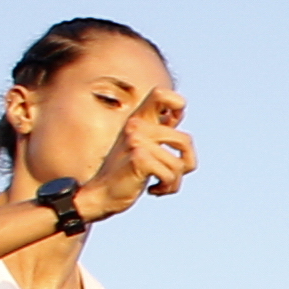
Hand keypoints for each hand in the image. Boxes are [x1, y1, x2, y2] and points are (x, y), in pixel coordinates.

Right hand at [74, 97, 194, 222]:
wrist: (101, 194)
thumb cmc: (126, 171)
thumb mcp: (142, 146)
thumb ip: (158, 130)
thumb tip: (177, 114)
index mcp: (138, 118)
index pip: (161, 94)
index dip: (177, 104)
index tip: (175, 122)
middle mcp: (136, 125)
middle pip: (185, 140)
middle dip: (188, 163)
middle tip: (174, 174)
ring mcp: (137, 141)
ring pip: (179, 164)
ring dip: (174, 181)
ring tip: (160, 184)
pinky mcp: (139, 158)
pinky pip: (170, 175)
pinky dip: (167, 187)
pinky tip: (153, 190)